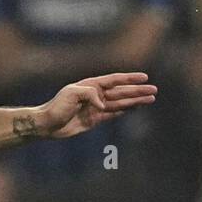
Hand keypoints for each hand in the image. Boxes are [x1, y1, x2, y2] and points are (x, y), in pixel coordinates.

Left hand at [36, 72, 157, 138]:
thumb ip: (89, 94)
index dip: (129, 78)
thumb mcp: (71, 94)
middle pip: (121, 91)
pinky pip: (114, 113)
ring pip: (121, 102)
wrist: (47, 124)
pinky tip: (136, 107)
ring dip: (135, 101)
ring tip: (151, 98)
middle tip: (154, 90)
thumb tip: (104, 104)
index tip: (144, 77)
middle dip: (137, 90)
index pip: (114, 80)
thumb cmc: (56, 106)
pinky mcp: (95, 119)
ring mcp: (96, 107)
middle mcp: (95, 94)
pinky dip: (126, 110)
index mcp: (90, 85)